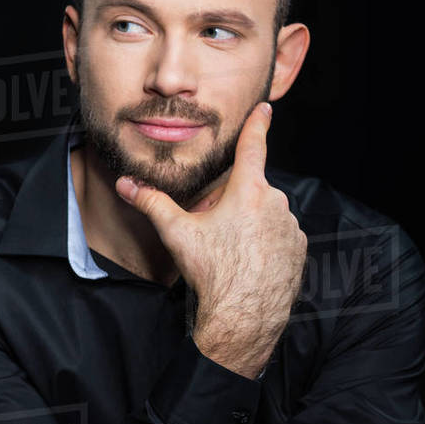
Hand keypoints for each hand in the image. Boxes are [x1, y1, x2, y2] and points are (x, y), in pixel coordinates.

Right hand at [116, 101, 306, 378]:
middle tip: (213, 227)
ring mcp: (291, 227)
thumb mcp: (178, 232)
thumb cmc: (214, 271)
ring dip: (250, 223)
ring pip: (266, 214)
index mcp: (249, 190)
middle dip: (233, 202)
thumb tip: (125, 184)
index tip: (266, 108)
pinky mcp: (298, 249)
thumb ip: (151, 202)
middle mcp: (277, 203)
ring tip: (230, 251)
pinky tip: (248, 261)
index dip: (258, 123)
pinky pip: (279, 236)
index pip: (254, 146)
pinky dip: (265, 242)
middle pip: (251, 190)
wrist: (243, 315)